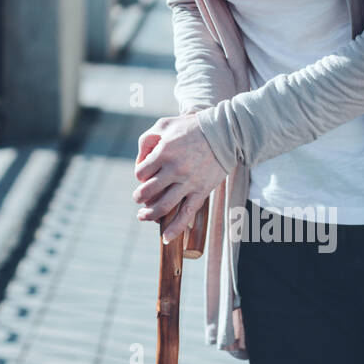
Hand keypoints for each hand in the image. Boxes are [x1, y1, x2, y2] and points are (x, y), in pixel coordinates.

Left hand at [132, 113, 227, 242]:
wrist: (224, 133)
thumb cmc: (192, 127)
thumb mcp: (165, 124)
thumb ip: (147, 139)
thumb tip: (140, 161)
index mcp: (163, 152)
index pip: (141, 173)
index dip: (139, 175)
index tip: (143, 175)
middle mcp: (174, 169)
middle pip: (148, 191)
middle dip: (139, 197)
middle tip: (139, 199)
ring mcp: (188, 182)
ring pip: (163, 206)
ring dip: (149, 214)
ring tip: (143, 216)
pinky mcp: (201, 191)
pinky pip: (186, 214)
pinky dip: (175, 228)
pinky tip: (166, 238)